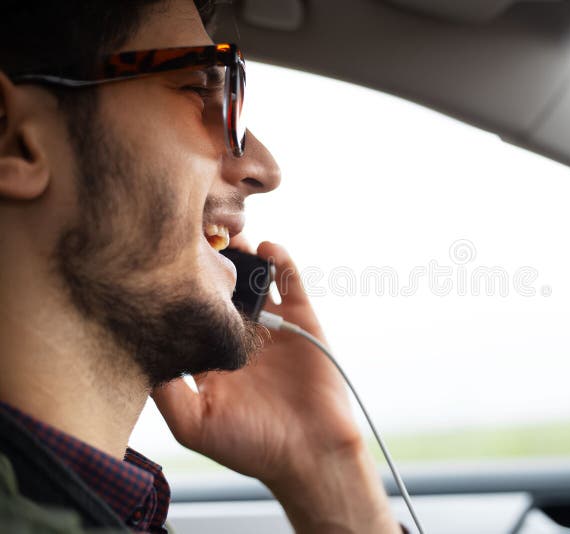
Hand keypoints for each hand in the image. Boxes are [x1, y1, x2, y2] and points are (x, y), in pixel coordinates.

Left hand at [152, 239, 397, 531]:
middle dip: (209, 261)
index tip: (161, 258)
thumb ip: (166, 390)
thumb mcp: (193, 425)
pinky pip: (290, 280)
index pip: (190, 311)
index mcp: (212, 355)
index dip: (177, 286)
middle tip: (193, 234)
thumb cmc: (250, 446)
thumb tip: (136, 349)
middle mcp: (240, 335)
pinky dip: (280, 260)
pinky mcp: (302, 318)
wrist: (311, 453)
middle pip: (220, 286)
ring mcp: (272, 324)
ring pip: (253, 276)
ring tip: (227, 232)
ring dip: (241, 252)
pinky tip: (266, 248)